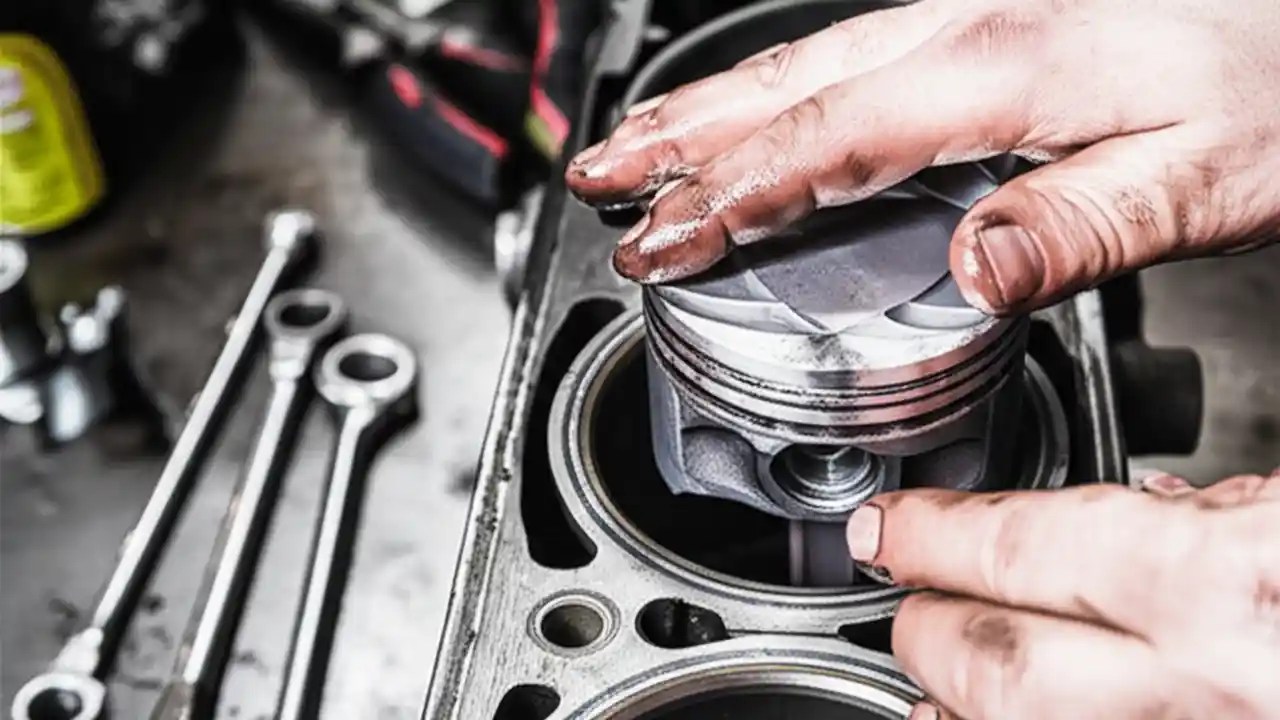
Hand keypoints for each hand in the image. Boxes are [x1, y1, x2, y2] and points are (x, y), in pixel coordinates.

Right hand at [565, 0, 1279, 314]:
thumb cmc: (1273, 90)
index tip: (661, 243)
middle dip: (676, 140)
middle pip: (782, 86)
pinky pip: (840, 58)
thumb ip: (1072, 228)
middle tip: (596, 180)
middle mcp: (964, 26)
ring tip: (632, 145)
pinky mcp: (979, 25)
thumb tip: (969, 273)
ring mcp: (965, 16)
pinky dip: (767, 93)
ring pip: (799, 63)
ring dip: (703, 107)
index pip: (825, 144)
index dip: (730, 197)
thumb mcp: (1194, 179)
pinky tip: (749, 115)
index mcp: (997, 67)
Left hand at [844, 471, 1279, 718]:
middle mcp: (1206, 686)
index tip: (887, 526)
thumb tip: (1140, 506)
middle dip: (928, 635)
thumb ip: (1211, 515)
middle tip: (909, 602)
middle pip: (997, 671)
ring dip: (962, 709)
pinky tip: (1016, 719)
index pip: (1017, 549)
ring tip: (938, 679)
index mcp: (1225, 577)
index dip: (928, 535)